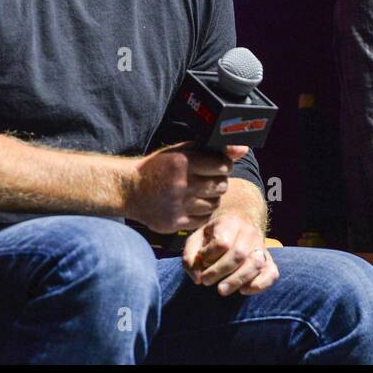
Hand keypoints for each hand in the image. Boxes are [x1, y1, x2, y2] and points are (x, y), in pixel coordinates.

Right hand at [125, 142, 247, 233]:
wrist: (129, 189)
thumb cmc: (159, 167)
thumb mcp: (181, 151)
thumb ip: (212, 149)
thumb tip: (243, 149)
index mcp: (183, 162)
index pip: (222, 165)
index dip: (224, 166)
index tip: (219, 166)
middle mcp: (181, 183)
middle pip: (221, 186)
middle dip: (219, 182)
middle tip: (210, 180)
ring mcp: (178, 205)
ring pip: (214, 204)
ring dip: (211, 198)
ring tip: (199, 192)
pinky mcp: (175, 222)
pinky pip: (202, 219)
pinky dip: (202, 213)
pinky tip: (192, 205)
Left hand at [181, 208, 278, 296]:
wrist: (239, 221)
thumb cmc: (214, 234)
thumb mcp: (197, 238)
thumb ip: (190, 256)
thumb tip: (197, 278)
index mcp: (230, 222)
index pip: (222, 243)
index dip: (209, 256)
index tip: (201, 259)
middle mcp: (249, 232)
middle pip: (239, 254)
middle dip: (220, 271)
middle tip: (206, 282)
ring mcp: (261, 246)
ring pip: (256, 264)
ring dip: (237, 280)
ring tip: (221, 290)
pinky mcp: (269, 260)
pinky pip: (272, 273)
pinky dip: (260, 285)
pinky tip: (243, 290)